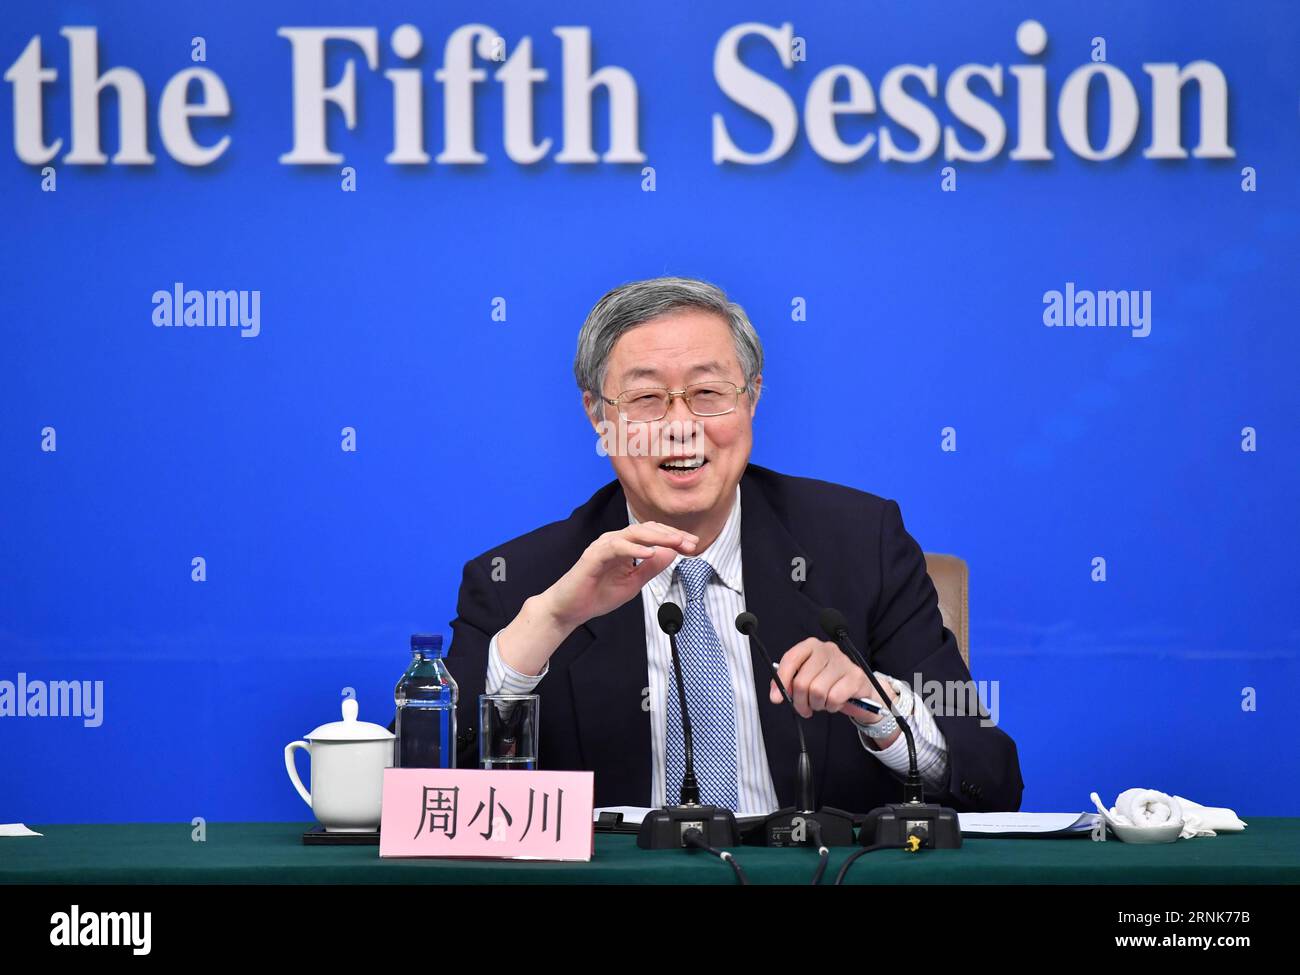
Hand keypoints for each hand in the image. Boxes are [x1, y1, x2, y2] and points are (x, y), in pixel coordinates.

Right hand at [542, 521, 697, 628]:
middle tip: (691, 543)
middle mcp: (615, 541)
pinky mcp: (593, 556)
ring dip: (657, 537)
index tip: (693, 545)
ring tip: (676, 543)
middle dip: (671, 535)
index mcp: (625, 546)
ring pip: (633, 533)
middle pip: (647, 530)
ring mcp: (603, 546)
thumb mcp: (633, 583)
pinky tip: (649, 553)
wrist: (570, 610)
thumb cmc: (597, 595)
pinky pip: (616, 547)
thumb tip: (672, 553)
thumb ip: (651, 568)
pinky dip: (634, 549)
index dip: (674, 538)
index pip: (653, 535)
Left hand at [770, 637, 898, 728]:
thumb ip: (790, 682)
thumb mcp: (807, 678)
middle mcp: (827, 649)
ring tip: (821, 703)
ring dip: (817, 704)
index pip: (790, 659)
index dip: (781, 681)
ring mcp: (843, 661)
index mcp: (810, 646)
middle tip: (804, 708)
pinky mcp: (856, 676)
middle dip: (800, 701)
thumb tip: (777, 694)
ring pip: (817, 691)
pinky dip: (831, 706)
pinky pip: (834, 698)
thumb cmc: (829, 683)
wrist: (859, 689)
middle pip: (802, 681)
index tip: (776, 698)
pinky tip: (834, 703)